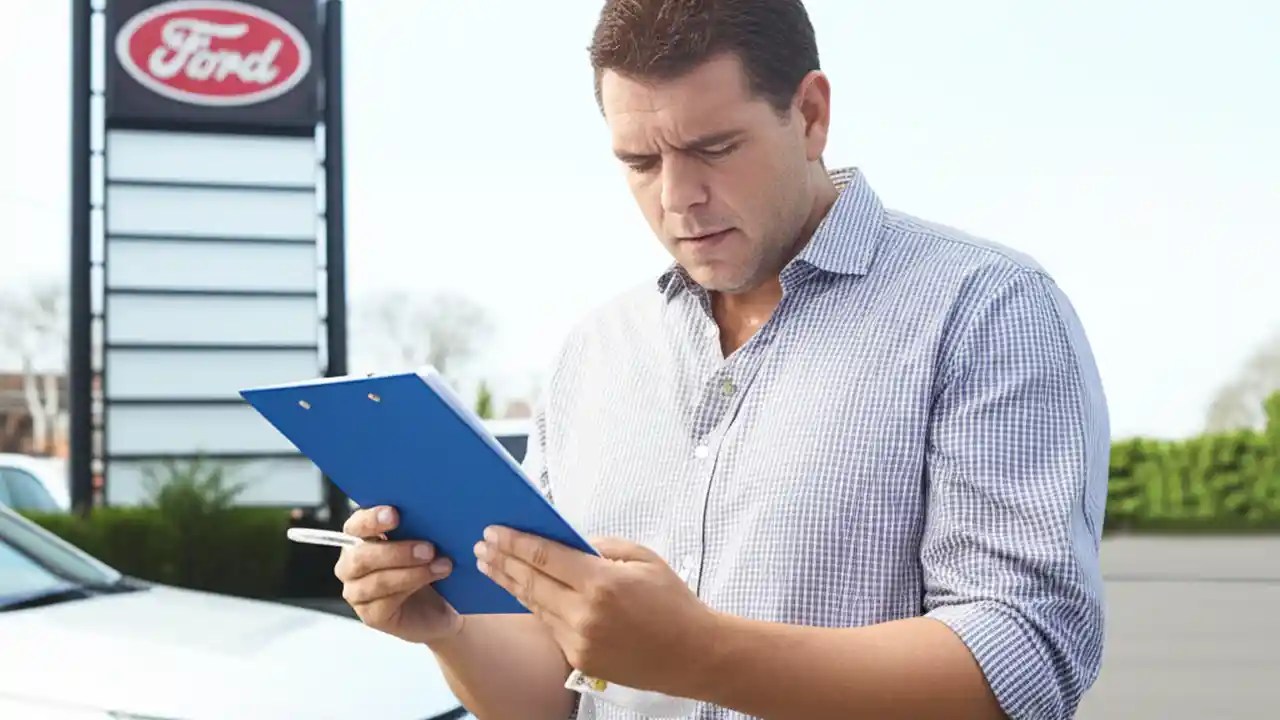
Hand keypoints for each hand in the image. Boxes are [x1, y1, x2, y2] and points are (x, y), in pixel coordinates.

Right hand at [334, 506, 462, 644]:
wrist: (442, 606)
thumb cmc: (428, 565)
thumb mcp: (423, 540)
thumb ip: (417, 526)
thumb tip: (430, 511)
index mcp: (360, 538)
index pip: (356, 525)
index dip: (372, 519)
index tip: (395, 515)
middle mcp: (352, 564)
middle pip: (362, 556)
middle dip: (397, 551)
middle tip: (429, 548)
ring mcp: (357, 592)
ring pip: (376, 581)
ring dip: (411, 572)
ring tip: (440, 565)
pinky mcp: (370, 615)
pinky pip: (385, 602)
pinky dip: (411, 588)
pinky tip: (431, 579)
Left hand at [475, 527, 719, 695]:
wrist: (694, 655)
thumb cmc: (673, 603)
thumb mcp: (644, 558)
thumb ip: (603, 547)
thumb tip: (569, 542)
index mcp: (602, 584)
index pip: (545, 557)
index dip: (516, 542)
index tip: (494, 530)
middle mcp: (585, 615)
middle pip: (530, 582)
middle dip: (502, 561)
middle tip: (481, 546)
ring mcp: (579, 642)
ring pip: (535, 606)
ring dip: (510, 584)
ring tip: (490, 566)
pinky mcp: (579, 661)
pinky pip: (550, 626)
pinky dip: (535, 606)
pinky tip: (521, 592)